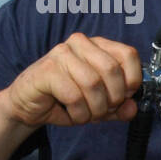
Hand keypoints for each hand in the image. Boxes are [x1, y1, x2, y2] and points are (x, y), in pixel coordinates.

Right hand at [4, 34, 142, 127]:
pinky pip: (74, 95)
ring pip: (93, 83)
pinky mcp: (47, 69)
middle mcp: (80, 44)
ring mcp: (62, 53)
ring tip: (88, 115)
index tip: (125, 97)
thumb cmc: (65, 99)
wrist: (27, 104)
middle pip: (112, 69)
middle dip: (113, 98)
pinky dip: (79, 113)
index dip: (132, 80)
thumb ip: (119, 106)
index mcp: (98, 45)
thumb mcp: (100, 105)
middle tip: (104, 110)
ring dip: (95, 109)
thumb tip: (133, 108)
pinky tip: (74, 114)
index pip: (129, 55)